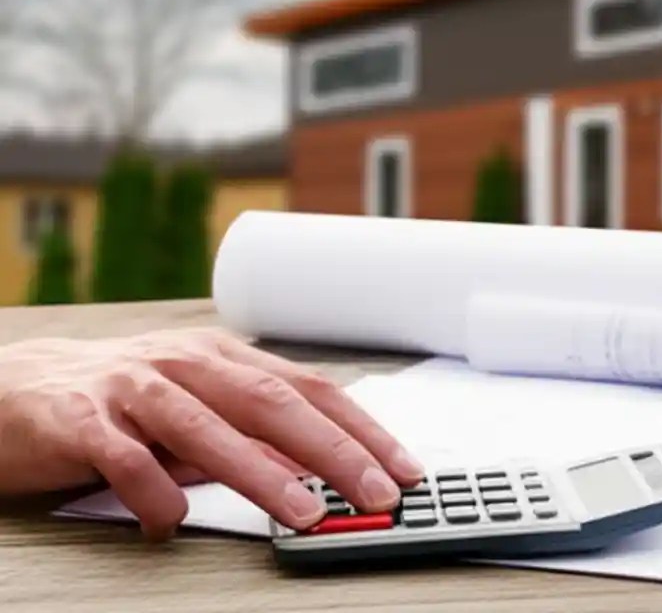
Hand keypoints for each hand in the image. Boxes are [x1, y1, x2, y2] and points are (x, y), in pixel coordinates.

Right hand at [0, 328, 423, 539]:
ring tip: (305, 514)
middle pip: (274, 404)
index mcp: (223, 357)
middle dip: (334, 451)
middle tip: (376, 492)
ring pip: (210, 429)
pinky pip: (125, 460)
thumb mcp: (196, 412)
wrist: (10, 389)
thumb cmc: (118, 402)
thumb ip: (252, 438)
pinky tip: (168, 524)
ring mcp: (132, 388)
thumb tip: (319, 472)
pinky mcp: (80, 420)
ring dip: (264, 474)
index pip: (309, 389)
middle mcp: (185, 363)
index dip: (362, 429)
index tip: (403, 468)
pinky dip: (153, 495)